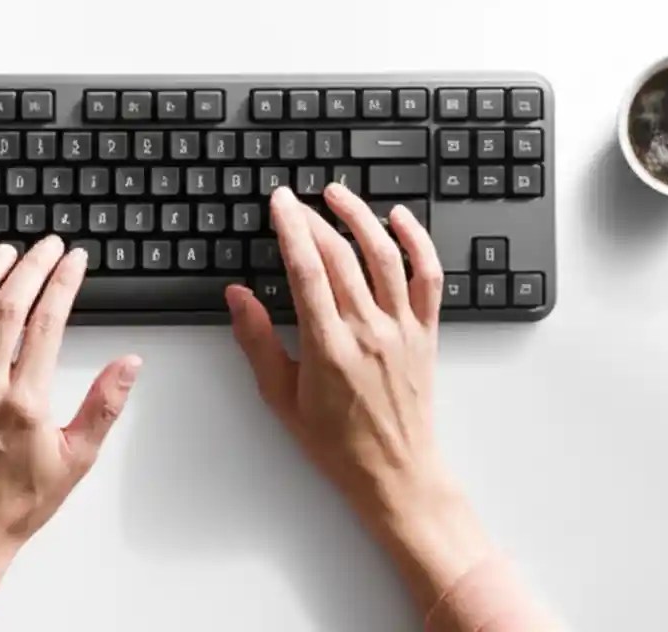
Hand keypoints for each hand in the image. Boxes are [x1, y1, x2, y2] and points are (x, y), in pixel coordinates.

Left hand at [0, 236, 141, 631]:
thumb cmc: (17, 502)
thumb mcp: (77, 459)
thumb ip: (104, 405)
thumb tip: (129, 364)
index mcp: (24, 402)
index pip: (47, 323)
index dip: (63, 283)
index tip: (73, 261)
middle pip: (6, 308)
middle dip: (30, 266)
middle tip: (46, 245)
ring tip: (3, 251)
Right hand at [226, 185, 490, 610]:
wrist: (396, 474)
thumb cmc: (338, 444)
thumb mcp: (282, 398)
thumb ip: (258, 342)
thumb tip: (238, 297)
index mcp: (330, 348)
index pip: (308, 272)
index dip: (291, 229)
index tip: (279, 203)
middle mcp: (370, 332)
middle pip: (342, 256)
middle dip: (314, 219)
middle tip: (295, 200)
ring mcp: (402, 329)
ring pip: (385, 256)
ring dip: (361, 217)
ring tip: (338, 195)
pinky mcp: (426, 332)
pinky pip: (429, 276)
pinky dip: (417, 241)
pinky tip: (400, 219)